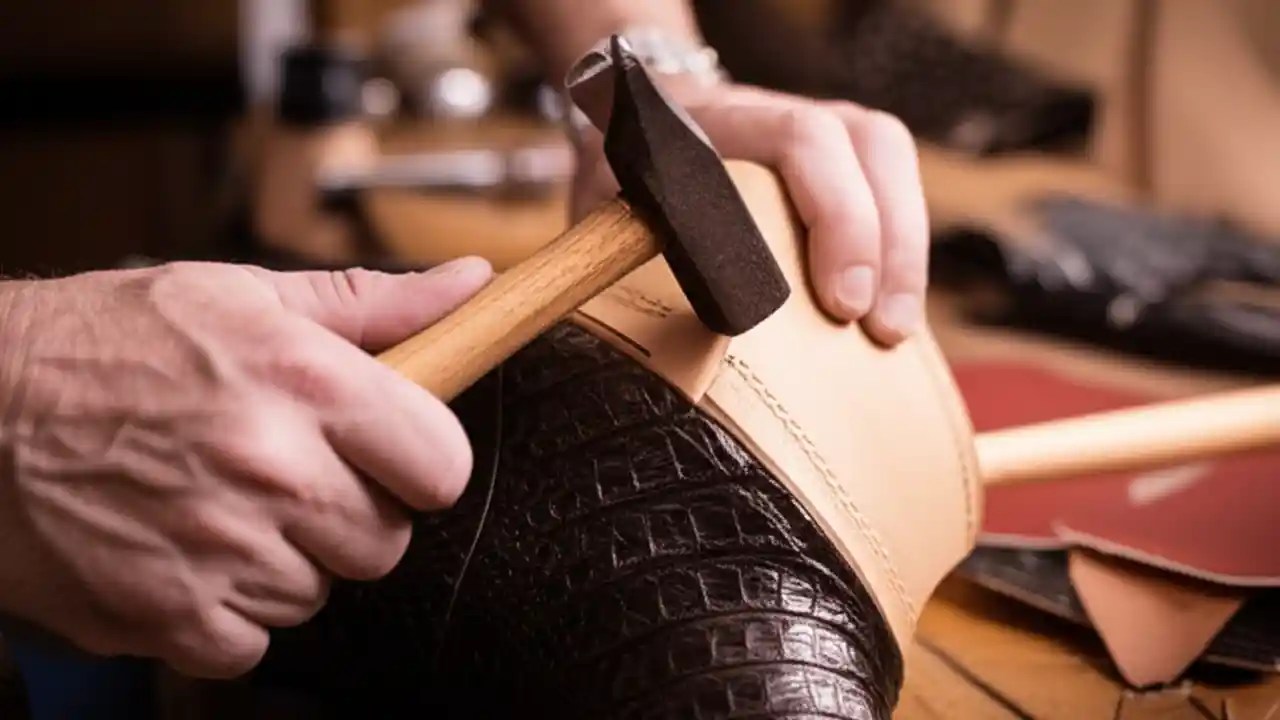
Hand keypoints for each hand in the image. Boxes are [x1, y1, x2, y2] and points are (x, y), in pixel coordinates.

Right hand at [0, 258, 490, 677]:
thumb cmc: (105, 343)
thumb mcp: (245, 296)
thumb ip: (374, 304)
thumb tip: (470, 287)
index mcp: (307, 384)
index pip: (443, 466)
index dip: (420, 462)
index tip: (390, 455)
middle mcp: (273, 469)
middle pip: (386, 541)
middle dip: (350, 514)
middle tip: (288, 476)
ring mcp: (222, 550)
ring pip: (317, 592)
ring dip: (283, 560)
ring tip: (217, 504)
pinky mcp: (170, 615)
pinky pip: (250, 642)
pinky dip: (224, 611)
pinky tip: (183, 550)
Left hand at [570, 81, 928, 344]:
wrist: (629, 128)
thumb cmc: (624, 181)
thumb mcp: (613, 210)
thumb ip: (635, 250)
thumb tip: (655, 344)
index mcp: (718, 120)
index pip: (803, 140)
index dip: (837, 216)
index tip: (841, 301)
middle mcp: (780, 115)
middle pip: (868, 146)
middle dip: (887, 244)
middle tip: (882, 328)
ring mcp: (819, 133)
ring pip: (890, 164)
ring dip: (906, 252)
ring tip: (895, 330)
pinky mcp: (842, 164)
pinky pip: (894, 194)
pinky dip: (900, 255)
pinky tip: (891, 314)